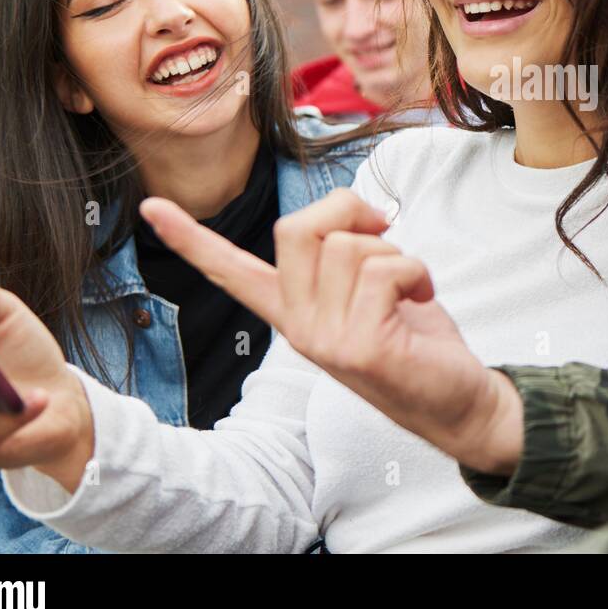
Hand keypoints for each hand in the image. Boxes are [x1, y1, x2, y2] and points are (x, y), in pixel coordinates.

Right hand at [140, 189, 523, 473]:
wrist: (456, 400)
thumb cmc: (417, 338)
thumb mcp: (372, 288)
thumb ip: (349, 254)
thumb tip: (360, 212)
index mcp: (295, 309)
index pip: (231, 270)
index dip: (192, 238)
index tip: (151, 208)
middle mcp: (299, 325)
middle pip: (296, 228)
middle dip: (347, 210)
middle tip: (383, 230)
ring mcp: (324, 339)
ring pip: (346, 247)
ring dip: (394, 251)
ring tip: (409, 285)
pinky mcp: (358, 347)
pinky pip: (383, 270)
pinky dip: (415, 272)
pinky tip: (422, 298)